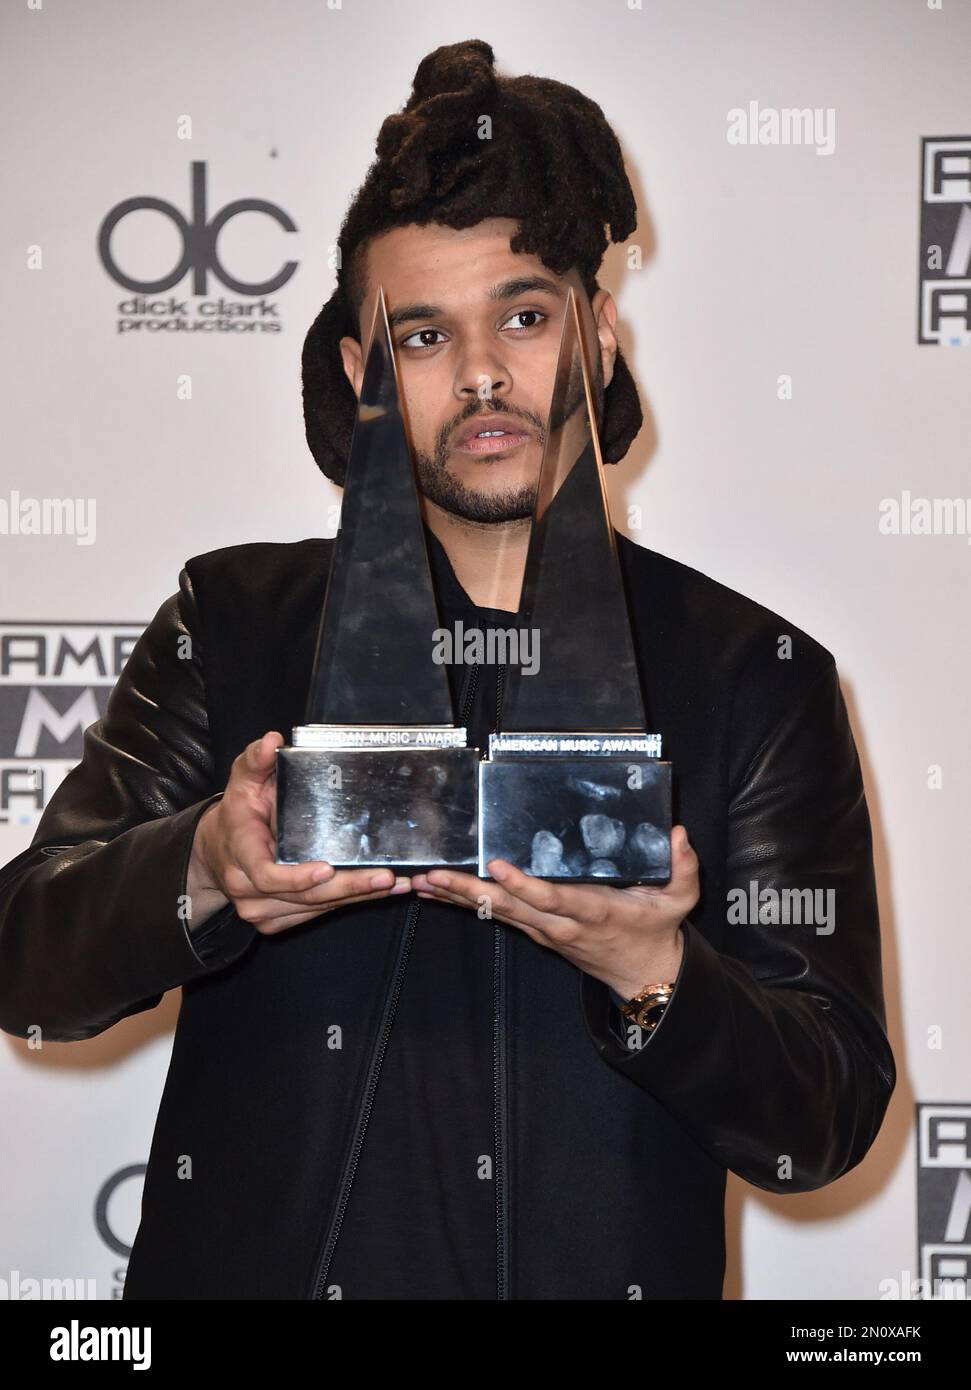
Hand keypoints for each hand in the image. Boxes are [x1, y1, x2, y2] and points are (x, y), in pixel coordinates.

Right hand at [187, 731, 411, 934]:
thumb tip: (272, 740)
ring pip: (314, 909)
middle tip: (385, 878)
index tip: (327, 868)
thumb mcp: (242, 780)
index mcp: (241, 852)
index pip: (266, 874)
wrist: (216, 849)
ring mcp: (261, 909)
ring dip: (355, 898)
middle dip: (347, 888)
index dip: (297, 878)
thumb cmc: (238, 812)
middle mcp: (248, 888)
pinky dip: (346, 903)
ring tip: (394, 884)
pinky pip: (314, 914)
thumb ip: (257, 759)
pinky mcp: (276, 919)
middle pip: (302, 897)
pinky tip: (376, 892)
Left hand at [412, 825, 698, 997]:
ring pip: (497, 912)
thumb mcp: (681, 901)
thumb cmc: (658, 931)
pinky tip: (437, 891)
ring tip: (423, 881)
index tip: (498, 865)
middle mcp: (562, 924)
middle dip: (470, 892)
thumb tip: (680, 833)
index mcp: (594, 912)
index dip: (524, 884)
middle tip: (434, 875)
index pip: (553, 899)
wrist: (645, 975)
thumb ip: (683, 868)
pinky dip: (467, 904)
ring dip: (458, 898)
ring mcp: (545, 931)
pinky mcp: (537, 931)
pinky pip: (498, 916)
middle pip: (510, 907)